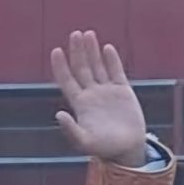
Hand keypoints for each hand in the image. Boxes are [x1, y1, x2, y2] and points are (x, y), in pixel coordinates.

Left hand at [52, 31, 147, 168]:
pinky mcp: (123, 91)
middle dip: (77, 52)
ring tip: (87, 34)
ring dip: (92, 51)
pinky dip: (111, 60)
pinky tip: (107, 48)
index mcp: (80, 105)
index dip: (61, 67)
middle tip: (75, 34)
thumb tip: (58, 114)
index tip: (56, 51)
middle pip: (82, 68)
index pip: (67, 81)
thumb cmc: (103, 149)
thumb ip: (70, 130)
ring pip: (97, 66)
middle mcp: (92, 96)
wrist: (127, 150)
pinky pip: (116, 71)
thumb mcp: (84, 142)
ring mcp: (107, 92)